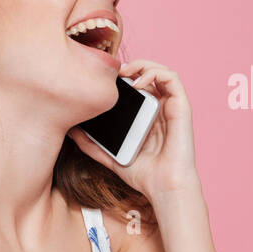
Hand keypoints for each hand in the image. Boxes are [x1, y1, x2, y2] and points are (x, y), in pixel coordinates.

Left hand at [68, 59, 200, 198]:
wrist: (162, 187)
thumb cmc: (143, 175)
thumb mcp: (110, 157)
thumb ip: (92, 145)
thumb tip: (71, 132)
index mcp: (147, 116)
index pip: (139, 86)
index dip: (125, 77)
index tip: (105, 80)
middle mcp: (161, 109)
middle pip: (150, 75)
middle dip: (132, 66)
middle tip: (113, 72)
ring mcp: (172, 107)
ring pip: (162, 72)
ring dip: (144, 64)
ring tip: (125, 72)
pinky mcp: (181, 108)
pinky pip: (173, 79)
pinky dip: (155, 73)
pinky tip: (138, 82)